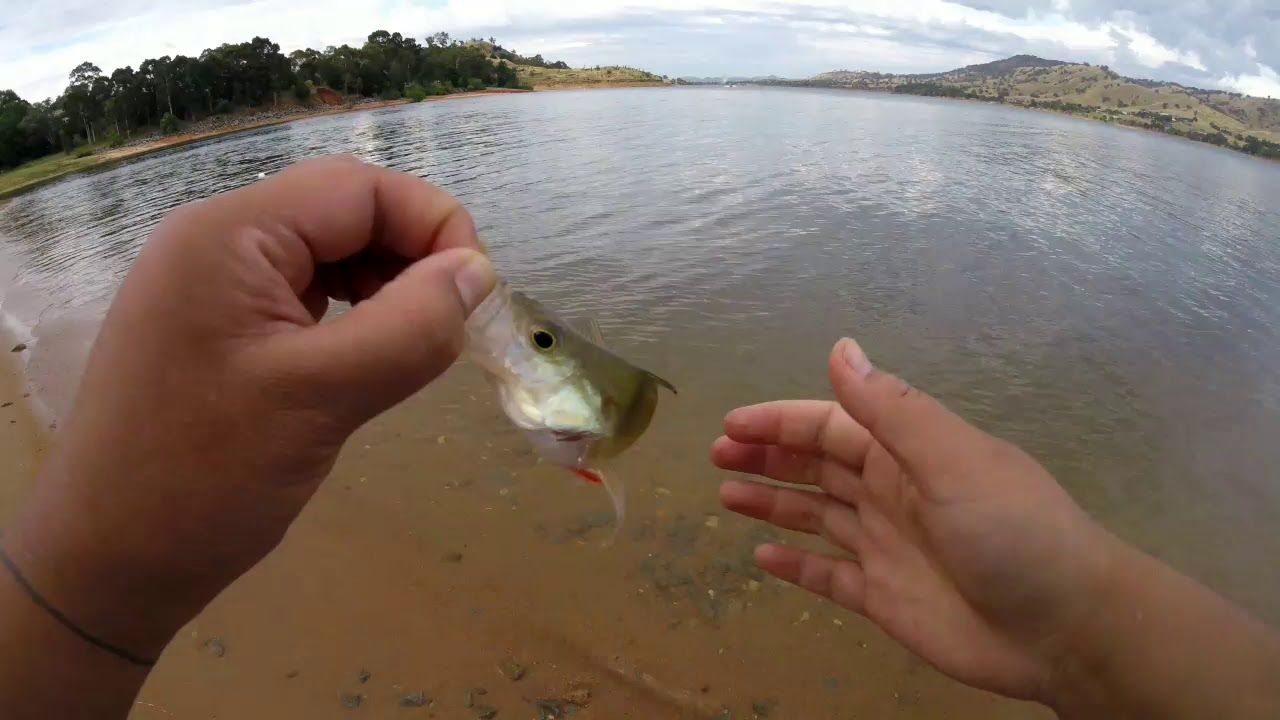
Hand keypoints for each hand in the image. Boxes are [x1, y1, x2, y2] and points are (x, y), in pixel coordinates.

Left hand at [3, 155, 495, 657]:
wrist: (109, 565)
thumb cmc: (205, 479)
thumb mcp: (321, 398)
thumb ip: (410, 327)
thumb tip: (480, 274)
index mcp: (229, 236)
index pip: (360, 189)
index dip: (435, 228)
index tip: (478, 300)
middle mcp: (216, 242)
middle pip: (345, 212)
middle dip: (413, 258)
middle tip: (453, 329)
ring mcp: (213, 285)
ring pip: (330, 253)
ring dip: (387, 287)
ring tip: (414, 348)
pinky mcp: (219, 327)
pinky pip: (304, 294)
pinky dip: (353, 315)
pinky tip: (368, 359)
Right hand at [713, 338, 1119, 701]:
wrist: (1067, 627)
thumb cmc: (1013, 531)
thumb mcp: (952, 458)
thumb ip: (892, 409)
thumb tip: (841, 348)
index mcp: (909, 454)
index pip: (831, 426)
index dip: (781, 422)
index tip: (732, 424)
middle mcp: (893, 493)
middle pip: (818, 466)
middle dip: (769, 456)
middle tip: (716, 455)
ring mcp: (888, 547)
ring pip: (818, 516)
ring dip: (774, 502)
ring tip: (725, 495)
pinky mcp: (887, 599)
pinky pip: (830, 577)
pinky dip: (797, 567)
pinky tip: (762, 557)